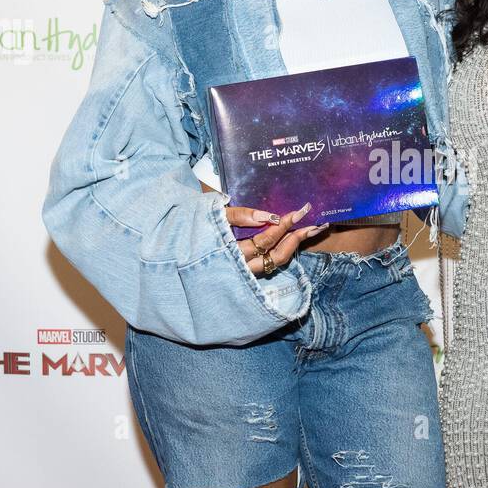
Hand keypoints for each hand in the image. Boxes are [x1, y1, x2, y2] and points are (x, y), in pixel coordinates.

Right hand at [199, 180, 328, 274]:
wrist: (173, 252)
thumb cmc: (189, 229)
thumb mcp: (210, 216)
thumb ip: (237, 215)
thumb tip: (267, 216)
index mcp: (230, 253)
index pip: (265, 240)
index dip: (283, 226)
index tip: (297, 212)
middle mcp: (240, 268)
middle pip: (278, 257)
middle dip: (298, 239)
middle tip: (314, 223)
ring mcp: (244, 275)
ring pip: (275, 263)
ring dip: (293, 246)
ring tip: (308, 230)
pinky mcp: (246, 274)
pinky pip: (269, 263)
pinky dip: (282, 250)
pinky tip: (291, 238)